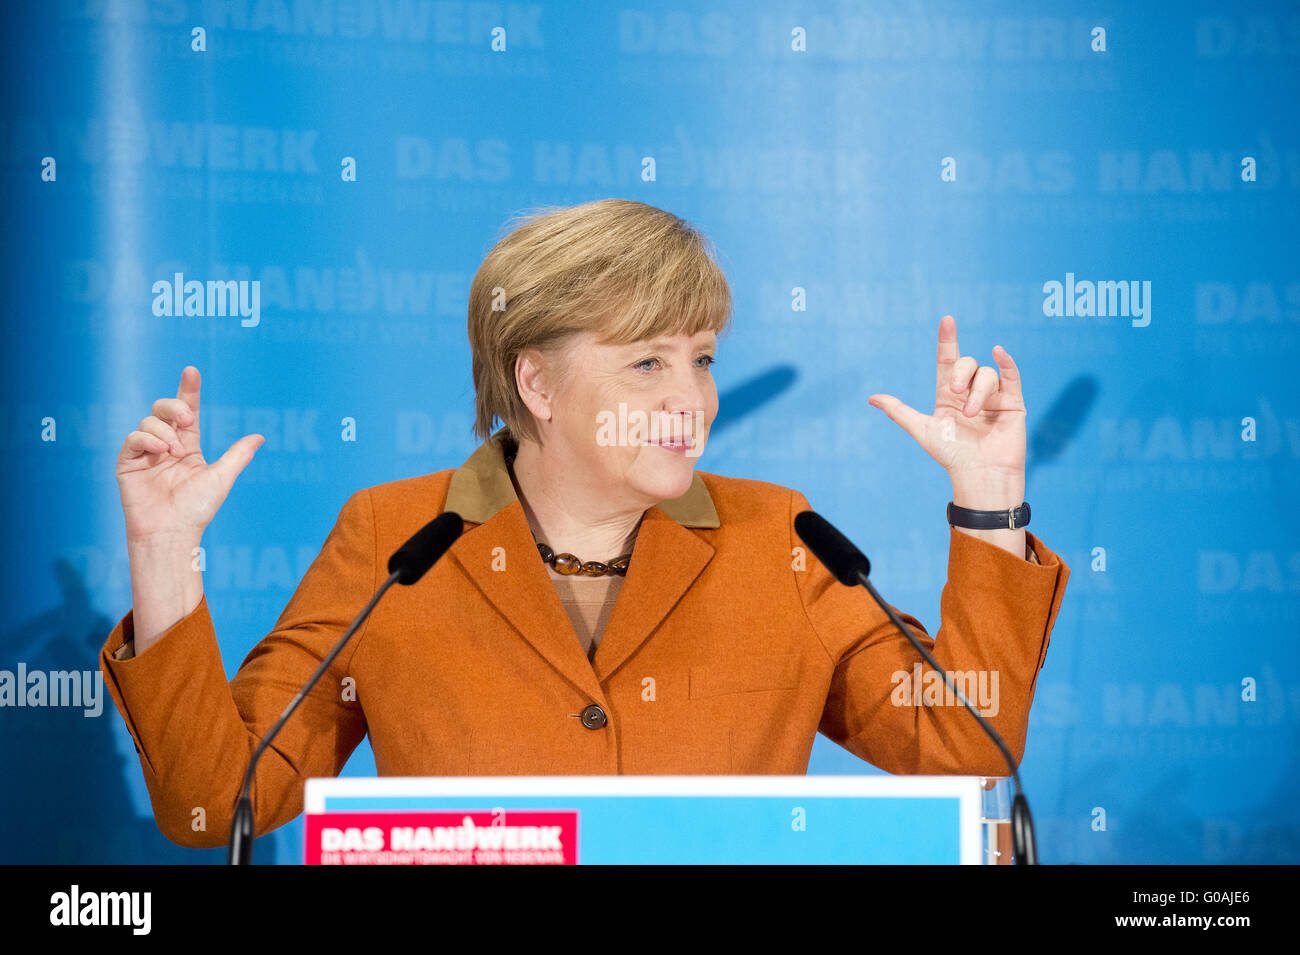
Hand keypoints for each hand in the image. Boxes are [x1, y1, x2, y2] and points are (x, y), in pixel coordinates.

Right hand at [115, 366, 263, 543]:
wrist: (172, 532)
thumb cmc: (197, 510)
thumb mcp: (222, 477)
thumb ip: (238, 455)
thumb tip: (260, 436)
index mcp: (189, 447)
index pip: (188, 412)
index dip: (189, 391)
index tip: (191, 371)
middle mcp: (166, 446)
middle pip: (164, 410)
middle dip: (175, 406)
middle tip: (187, 420)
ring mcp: (146, 454)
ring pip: (149, 421)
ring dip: (164, 431)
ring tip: (174, 452)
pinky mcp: (128, 463)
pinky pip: (132, 438)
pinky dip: (147, 439)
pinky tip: (161, 451)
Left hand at [867, 315, 1025, 506]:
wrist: (980, 475)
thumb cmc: (952, 456)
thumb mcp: (922, 430)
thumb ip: (899, 411)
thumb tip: (871, 398)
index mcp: (948, 397)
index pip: (947, 361)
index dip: (947, 341)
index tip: (946, 320)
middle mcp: (970, 393)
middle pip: (966, 365)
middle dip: (960, 374)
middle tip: (954, 393)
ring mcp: (993, 397)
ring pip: (986, 374)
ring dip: (977, 391)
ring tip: (972, 413)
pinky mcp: (1013, 403)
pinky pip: (1012, 376)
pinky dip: (1007, 362)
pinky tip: (998, 352)